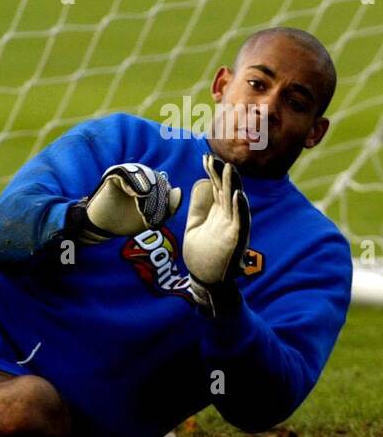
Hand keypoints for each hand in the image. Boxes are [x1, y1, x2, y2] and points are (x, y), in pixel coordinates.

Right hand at [68, 162, 181, 244]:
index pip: (164, 185)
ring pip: (144, 175)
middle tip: (150, 215)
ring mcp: (127, 172)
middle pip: (156, 179)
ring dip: (147, 192)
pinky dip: (133, 184)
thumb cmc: (127, 221)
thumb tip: (178, 191)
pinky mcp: (114, 173)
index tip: (158, 217)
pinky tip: (135, 196)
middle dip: (156, 198)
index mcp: (150, 183)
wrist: (103, 225)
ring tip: (143, 210)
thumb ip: (167, 208)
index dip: (164, 200)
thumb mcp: (152, 218)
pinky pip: (128, 174)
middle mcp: (139, 175)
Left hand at [183, 153, 250, 316]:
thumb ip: (198, 206)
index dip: (212, 172)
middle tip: (215, 157)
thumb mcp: (195, 224)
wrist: (205, 279)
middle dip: (222, 174)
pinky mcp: (237, 240)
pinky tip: (239, 195)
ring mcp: (233, 228)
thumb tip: (199, 183)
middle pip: (226, 191)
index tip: (206, 157)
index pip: (217, 187)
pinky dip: (240, 208)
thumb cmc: (202, 253)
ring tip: (231, 169)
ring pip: (235, 203)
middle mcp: (228, 217)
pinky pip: (241, 222)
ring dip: (233, 186)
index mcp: (218, 212)